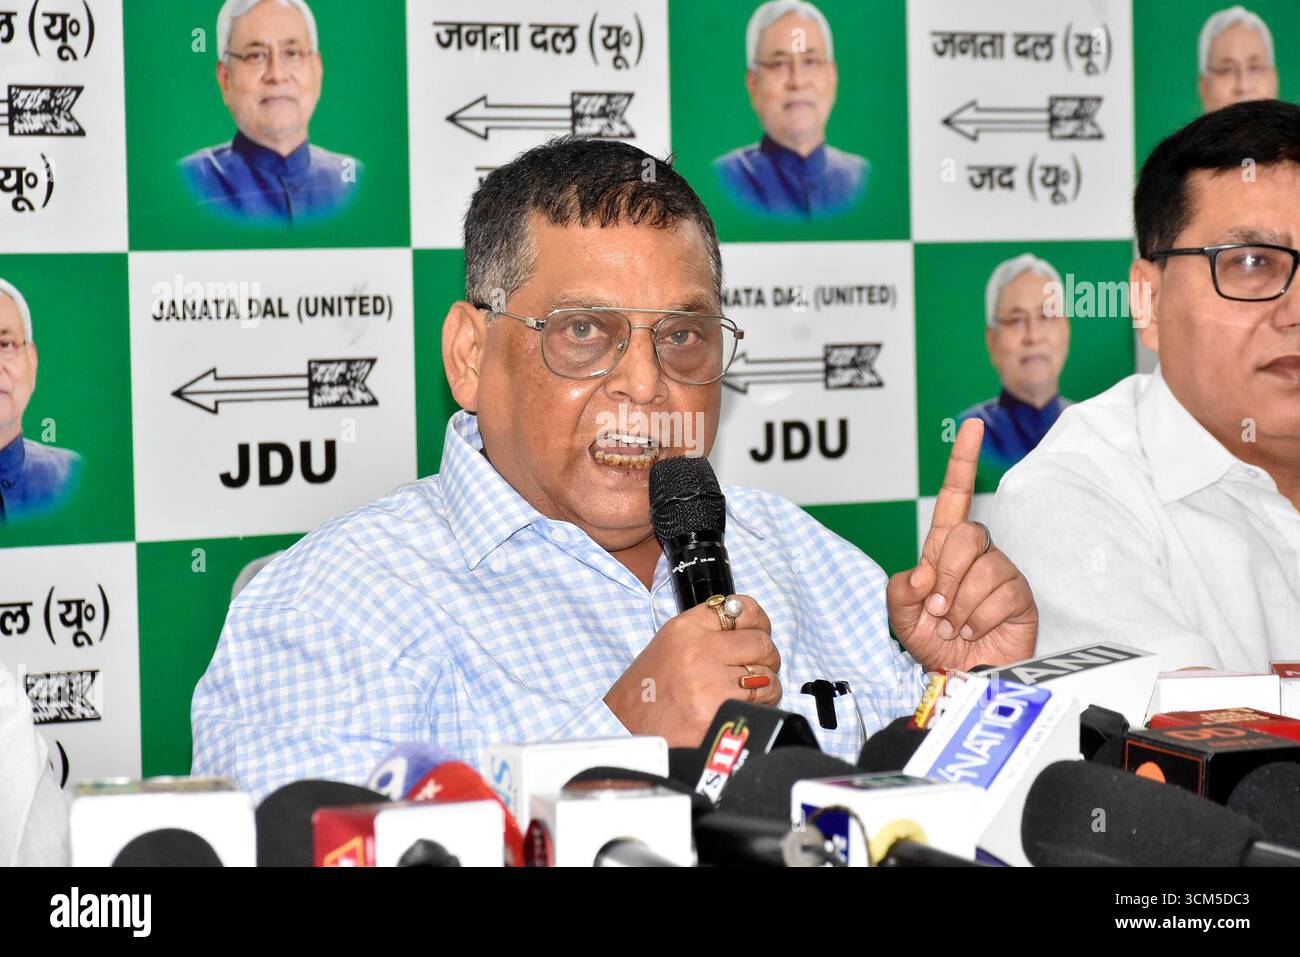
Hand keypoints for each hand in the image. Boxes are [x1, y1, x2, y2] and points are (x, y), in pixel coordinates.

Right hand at [604, 594, 781, 747]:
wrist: (622, 728)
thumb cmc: (647, 690)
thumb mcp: (670, 645)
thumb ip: (706, 632)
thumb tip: (749, 627)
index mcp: (686, 628)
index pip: (742, 609)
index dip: (759, 622)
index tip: (759, 632)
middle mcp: (699, 650)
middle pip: (761, 643)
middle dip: (767, 659)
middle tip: (757, 669)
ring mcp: (710, 683)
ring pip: (766, 677)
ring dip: (765, 687)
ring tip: (747, 694)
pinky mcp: (718, 713)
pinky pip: (760, 705)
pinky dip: (759, 708)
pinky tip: (741, 710)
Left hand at [886, 419, 1037, 671]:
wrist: (958, 679)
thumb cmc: (932, 645)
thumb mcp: (900, 615)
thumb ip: (900, 588)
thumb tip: (926, 572)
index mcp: (943, 549)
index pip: (956, 496)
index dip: (963, 462)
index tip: (973, 427)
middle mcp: (975, 554)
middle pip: (966, 534)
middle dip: (946, 576)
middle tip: (938, 610)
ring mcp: (1000, 573)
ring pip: (983, 568)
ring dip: (961, 606)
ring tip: (956, 626)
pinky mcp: (1020, 596)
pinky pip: (1001, 593)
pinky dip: (980, 619)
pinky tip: (976, 632)